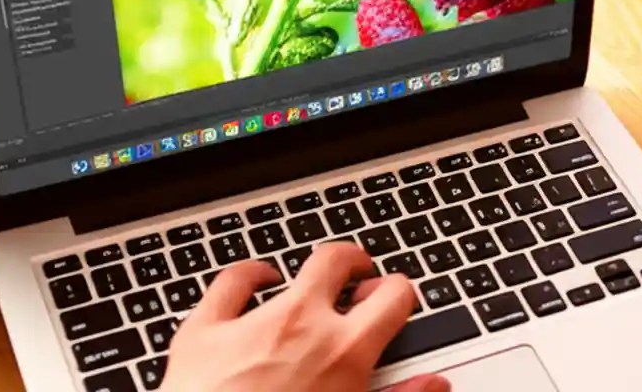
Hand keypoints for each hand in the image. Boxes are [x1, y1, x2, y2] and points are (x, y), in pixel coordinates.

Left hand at [161, 243, 450, 391]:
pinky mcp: (206, 329)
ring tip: (311, 282)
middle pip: (337, 264)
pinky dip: (248, 275)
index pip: (392, 297)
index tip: (395, 297)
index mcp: (345, 354)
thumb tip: (434, 385)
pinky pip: (231, 282)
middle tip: (357, 273)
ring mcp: (251, 321)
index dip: (399, 292)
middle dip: (353, 262)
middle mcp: (302, 325)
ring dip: (305, 274)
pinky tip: (256, 278)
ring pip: (288, 271)